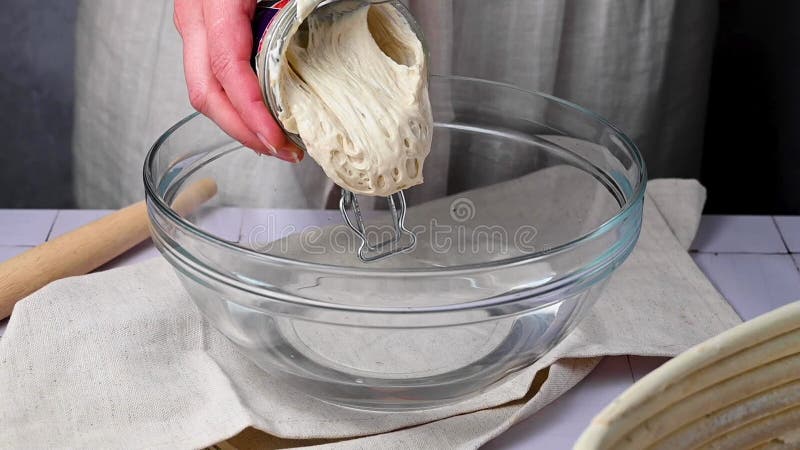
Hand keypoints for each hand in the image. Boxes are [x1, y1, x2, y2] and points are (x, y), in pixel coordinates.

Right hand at [174, 0, 303, 162]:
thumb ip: (302, 2)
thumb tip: (358, 12)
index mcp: (216, 2)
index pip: (227, 70)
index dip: (250, 112)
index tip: (277, 139)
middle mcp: (197, 15)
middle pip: (206, 92)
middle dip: (244, 132)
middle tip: (283, 152)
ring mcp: (197, 24)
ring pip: (205, 89)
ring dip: (240, 123)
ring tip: (277, 142)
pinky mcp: (206, 30)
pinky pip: (214, 75)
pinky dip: (237, 103)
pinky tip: (263, 115)